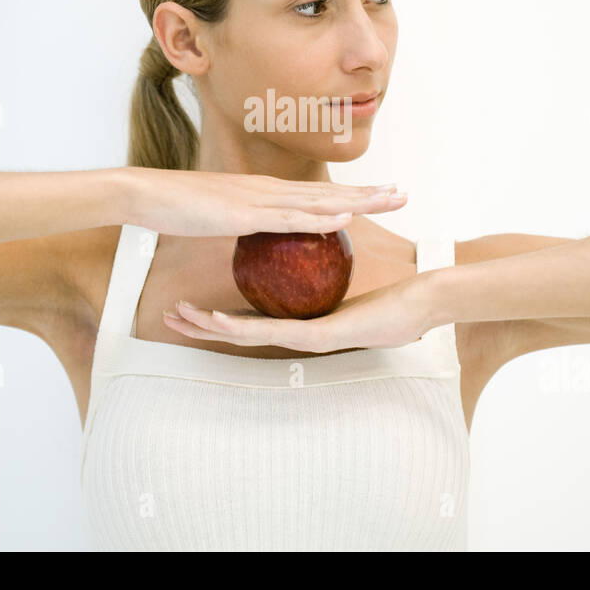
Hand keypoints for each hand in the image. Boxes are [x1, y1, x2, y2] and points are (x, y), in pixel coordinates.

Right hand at [120, 166, 407, 236]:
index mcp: (263, 192)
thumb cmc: (175, 208)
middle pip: (329, 193)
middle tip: (403, 193)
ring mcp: (259, 199)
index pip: (316, 193)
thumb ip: (240, 226)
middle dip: (368, 193)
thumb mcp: (216, 219)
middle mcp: (268, 190)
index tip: (378, 194)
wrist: (146, 194)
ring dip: (358, 201)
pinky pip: (290, 219)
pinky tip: (346, 220)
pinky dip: (321, 219)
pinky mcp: (245, 214)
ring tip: (391, 200)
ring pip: (320, 202)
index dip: (349, 193)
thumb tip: (253, 239)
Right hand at [162, 272, 436, 353]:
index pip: (251, 320)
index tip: (191, 306)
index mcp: (302, 322)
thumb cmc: (393, 298)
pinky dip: (237, 326)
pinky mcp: (317, 338)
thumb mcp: (350, 282)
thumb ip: (325, 274)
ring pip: (246, 334)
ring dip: (208, 327)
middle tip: (168, 316)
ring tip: (176, 317)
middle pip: (240, 331)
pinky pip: (271, 330)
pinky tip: (212, 319)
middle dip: (201, 326)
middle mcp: (298, 335)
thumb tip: (311, 250)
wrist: (420, 305)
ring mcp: (306, 339)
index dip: (219, 317)